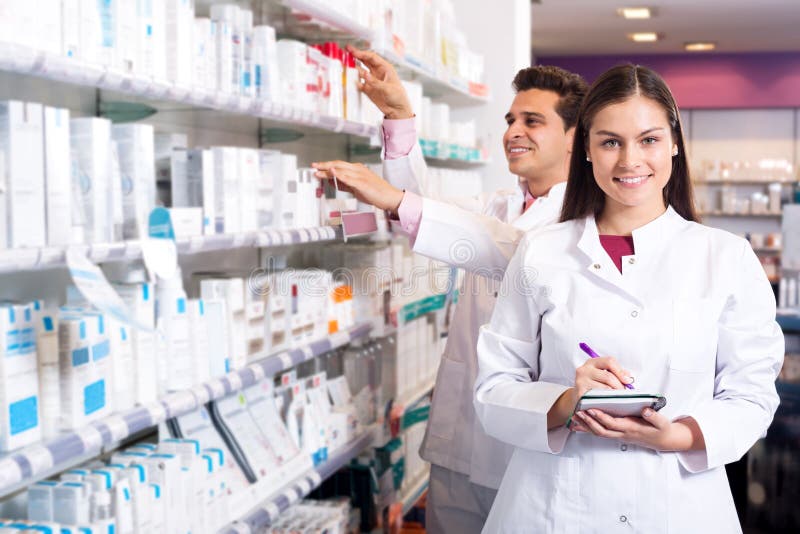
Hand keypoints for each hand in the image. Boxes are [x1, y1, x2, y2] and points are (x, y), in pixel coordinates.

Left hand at [311, 160, 404, 211]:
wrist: (389, 197)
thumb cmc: (375, 193)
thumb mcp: (357, 188)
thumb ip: (345, 184)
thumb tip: (333, 182)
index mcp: (357, 169)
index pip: (339, 165)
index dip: (327, 165)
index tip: (317, 166)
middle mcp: (358, 169)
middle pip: (338, 165)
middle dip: (324, 165)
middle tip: (313, 165)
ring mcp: (361, 175)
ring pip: (341, 170)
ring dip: (328, 171)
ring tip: (318, 172)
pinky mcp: (363, 183)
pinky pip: (349, 178)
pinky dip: (340, 175)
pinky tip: (332, 173)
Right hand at [346, 45, 413, 119]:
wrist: (397, 110)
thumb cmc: (398, 97)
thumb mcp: (388, 89)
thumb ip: (375, 82)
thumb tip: (365, 74)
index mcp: (385, 68)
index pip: (372, 57)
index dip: (362, 53)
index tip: (353, 52)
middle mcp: (378, 72)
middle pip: (365, 61)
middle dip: (356, 56)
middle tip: (347, 50)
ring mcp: (372, 80)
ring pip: (361, 71)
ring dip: (354, 68)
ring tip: (346, 64)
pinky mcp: (369, 89)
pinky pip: (359, 83)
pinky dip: (355, 82)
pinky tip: (351, 81)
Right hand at [548, 356, 632, 428]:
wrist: (578, 398)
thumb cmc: (594, 385)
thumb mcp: (603, 375)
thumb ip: (616, 374)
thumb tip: (628, 377)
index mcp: (591, 363)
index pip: (609, 361)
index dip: (621, 371)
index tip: (627, 381)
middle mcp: (584, 370)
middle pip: (608, 377)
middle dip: (619, 386)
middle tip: (624, 394)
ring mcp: (580, 382)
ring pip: (605, 389)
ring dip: (614, 395)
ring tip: (617, 399)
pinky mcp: (580, 394)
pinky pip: (598, 398)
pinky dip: (606, 401)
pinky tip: (609, 403)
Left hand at [570, 409, 704, 451]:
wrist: (663, 440)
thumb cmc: (661, 429)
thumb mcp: (662, 422)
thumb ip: (654, 416)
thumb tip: (645, 410)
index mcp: (632, 428)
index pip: (613, 423)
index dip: (601, 417)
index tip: (591, 409)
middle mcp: (623, 433)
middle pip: (602, 430)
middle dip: (589, 422)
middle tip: (577, 412)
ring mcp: (619, 435)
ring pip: (599, 433)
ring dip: (586, 426)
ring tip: (574, 416)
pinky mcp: (617, 434)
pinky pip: (601, 433)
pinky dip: (588, 430)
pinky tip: (578, 426)